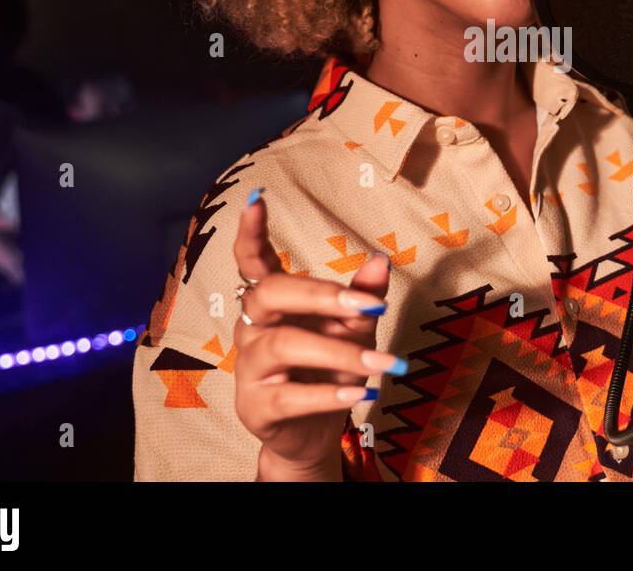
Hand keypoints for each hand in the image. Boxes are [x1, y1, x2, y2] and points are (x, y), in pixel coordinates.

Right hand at [231, 193, 401, 479]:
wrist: (316, 432)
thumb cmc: (331, 368)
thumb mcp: (353, 329)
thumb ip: (361, 297)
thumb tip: (380, 260)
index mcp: (272, 303)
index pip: (251, 261)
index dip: (250, 232)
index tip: (256, 200)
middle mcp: (253, 328)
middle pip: (270, 293)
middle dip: (321, 294)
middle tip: (371, 306)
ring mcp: (250, 368)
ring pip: (285, 344)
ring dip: (340, 353)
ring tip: (382, 363)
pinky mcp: (257, 407)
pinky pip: (291, 396)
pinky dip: (330, 394)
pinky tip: (361, 395)